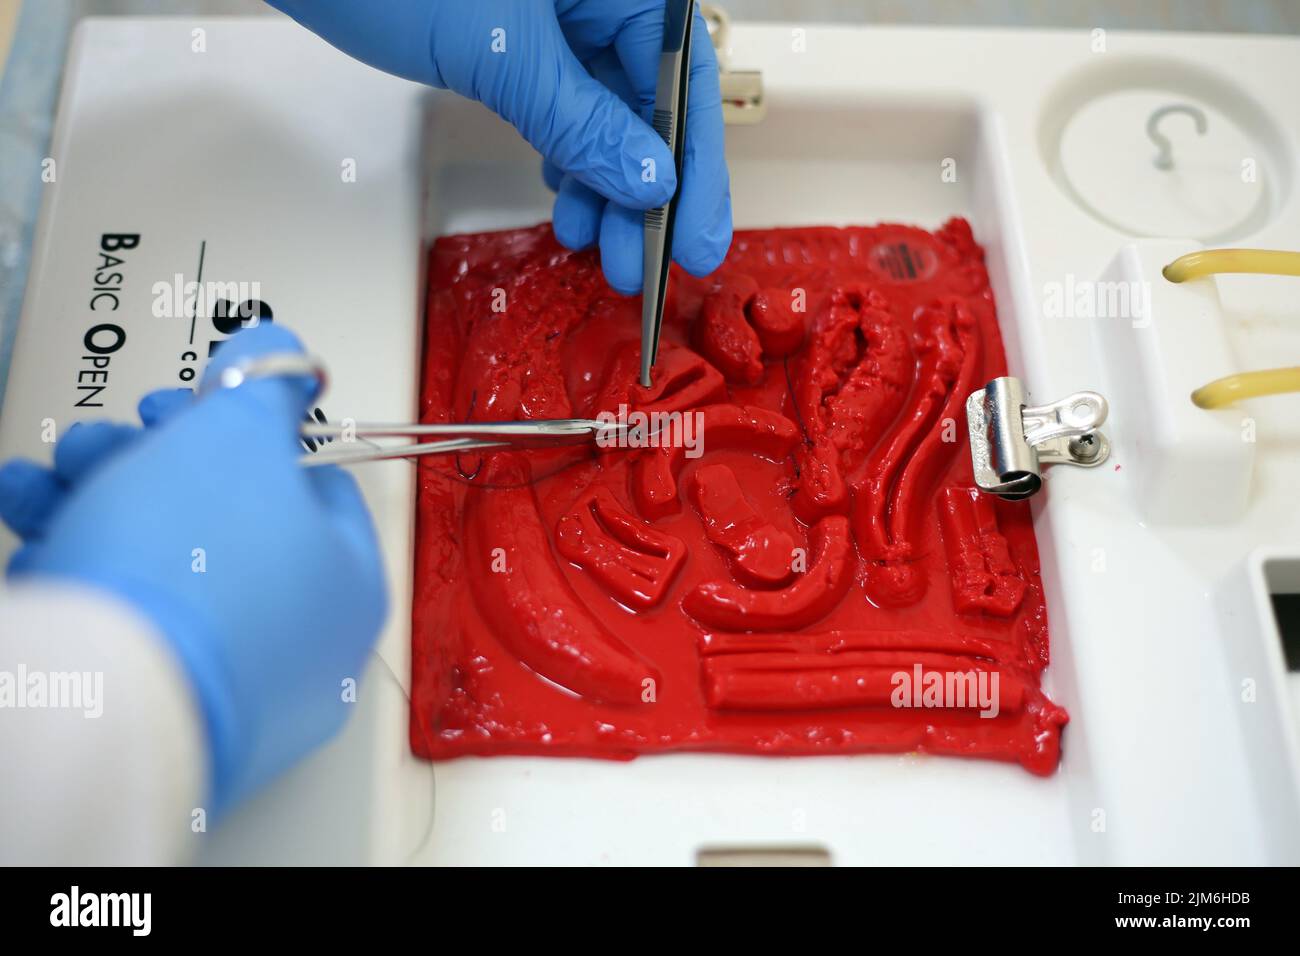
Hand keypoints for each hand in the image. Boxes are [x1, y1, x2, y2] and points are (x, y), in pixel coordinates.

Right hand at [0, 325, 386, 816]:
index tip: (184, 410)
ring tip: (48, 480)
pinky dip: (90, 572)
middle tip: (105, 442)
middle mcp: (308, 645)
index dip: (242, 429)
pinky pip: (138, 628)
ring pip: (173, 570)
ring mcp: (239, 691)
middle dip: (152, 462)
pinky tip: (39, 537)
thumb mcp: (237, 434)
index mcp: (350, 580)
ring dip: (102, 503)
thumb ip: (266, 385)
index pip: (313, 482)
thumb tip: (281, 354)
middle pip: (232, 523)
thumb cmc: (187, 564)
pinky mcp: (169, 718)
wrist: (100, 700)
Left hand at [268, 0, 731, 293]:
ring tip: (591, 241)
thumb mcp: (501, 54)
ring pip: (604, 107)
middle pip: (649, 98)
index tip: (696, 235)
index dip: (697, 164)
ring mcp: (554, 9)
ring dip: (602, 181)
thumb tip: (649, 181)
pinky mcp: (513, 32)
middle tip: (641, 258)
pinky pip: (561, 100)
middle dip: (645, 187)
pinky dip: (565, 152)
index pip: (685, 75)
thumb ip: (583, 120)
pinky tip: (564, 194)